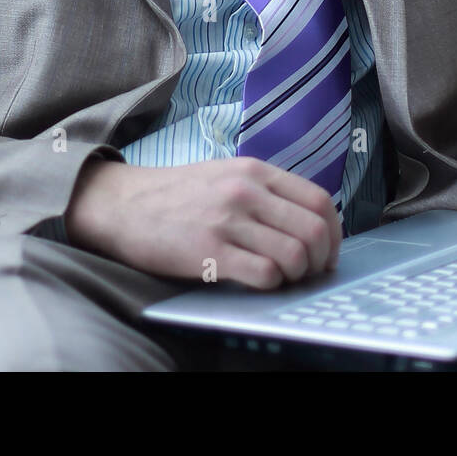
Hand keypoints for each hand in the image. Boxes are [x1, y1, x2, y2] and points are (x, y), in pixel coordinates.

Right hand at [64, 157, 341, 289]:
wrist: (123, 205)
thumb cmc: (178, 194)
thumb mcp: (227, 174)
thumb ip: (266, 191)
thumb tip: (307, 221)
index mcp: (255, 171)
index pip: (319, 201)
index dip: (333, 233)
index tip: (327, 252)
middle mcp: (247, 191)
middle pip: (315, 230)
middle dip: (320, 259)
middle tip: (308, 273)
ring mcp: (228, 220)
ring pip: (295, 255)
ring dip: (296, 275)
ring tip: (282, 278)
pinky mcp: (209, 251)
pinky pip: (264, 273)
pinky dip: (272, 284)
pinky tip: (258, 282)